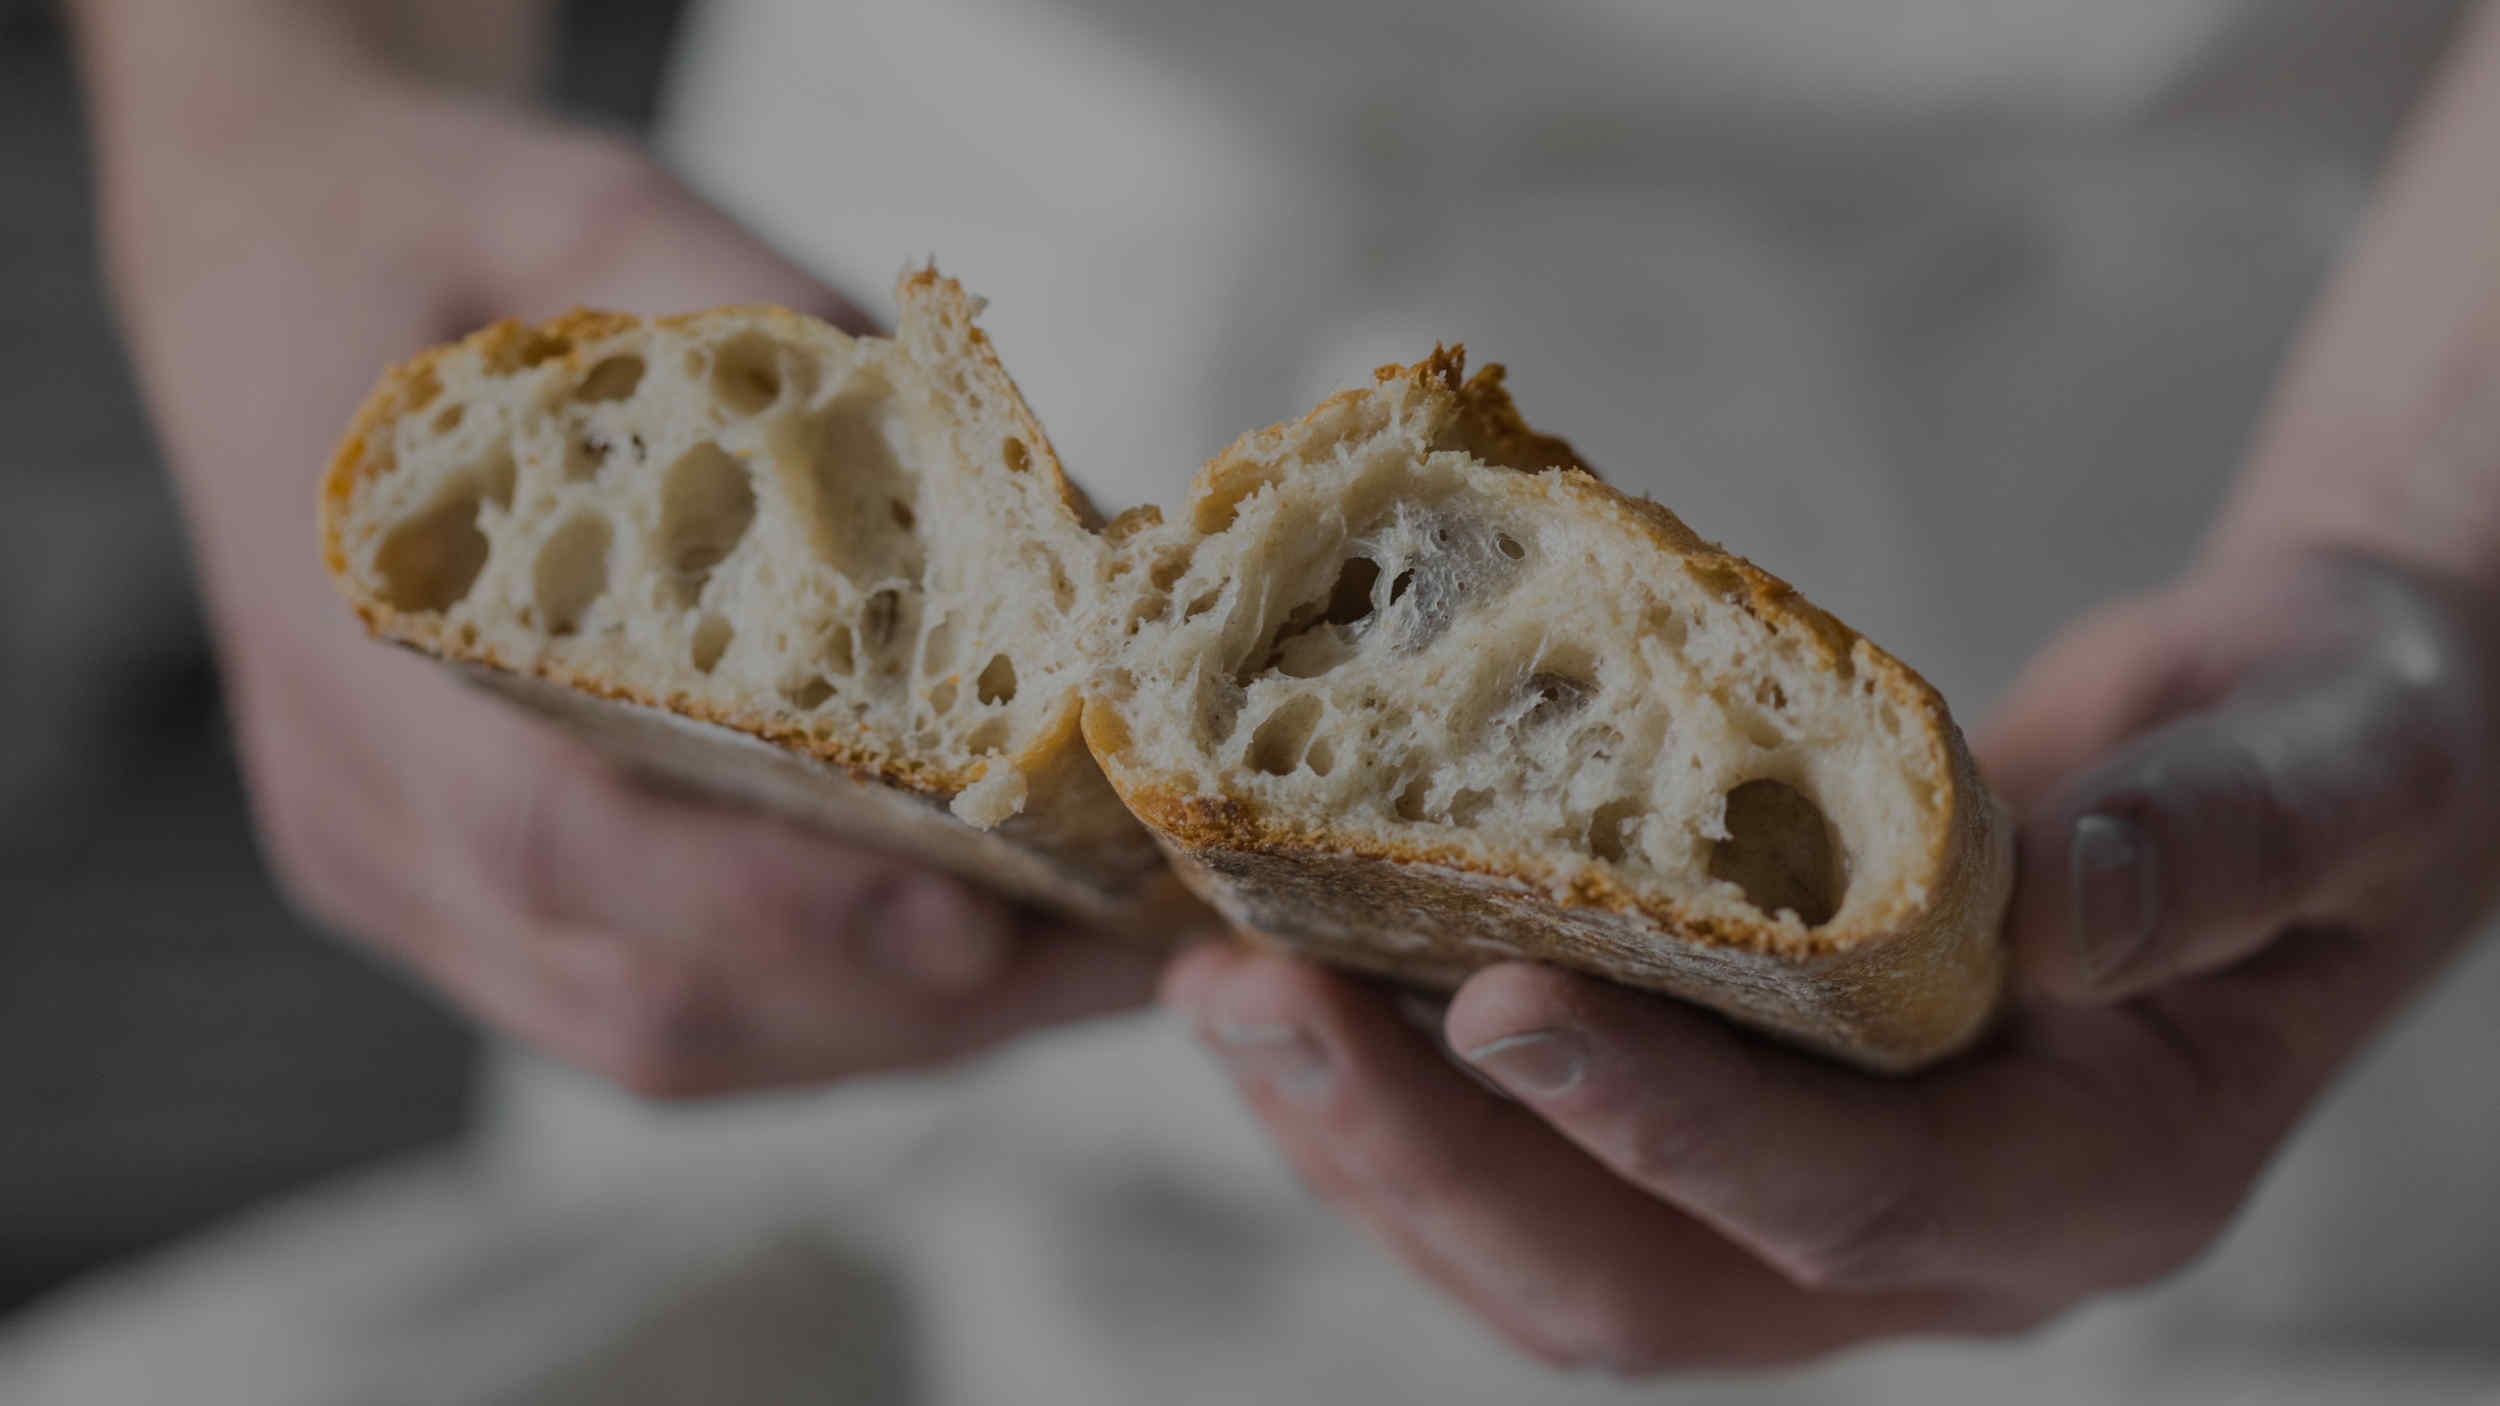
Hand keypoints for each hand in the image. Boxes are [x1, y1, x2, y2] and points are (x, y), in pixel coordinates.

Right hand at [101, 73, 1160, 1097]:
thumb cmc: (448, 241)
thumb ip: (806, 372)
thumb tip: (1071, 534)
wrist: (278, 264)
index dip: (776, 906)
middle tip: (1121, 953)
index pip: (560, 836)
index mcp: (353, 621)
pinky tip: (964, 956)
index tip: (972, 922)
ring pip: (662, 1033)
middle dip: (907, 995)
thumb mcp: (618, 224)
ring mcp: (391, 872)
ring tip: (1086, 963)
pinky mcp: (445, 900)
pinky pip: (648, 1014)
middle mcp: (359, 800)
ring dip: (895, 1021)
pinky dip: (824, 1005)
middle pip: (645, 988)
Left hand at [1165, 550, 2497, 1369]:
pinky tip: (1302, 962)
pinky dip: (1413, 1081)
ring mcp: (1835, 1195)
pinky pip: (1556, 1156)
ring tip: (1214, 981)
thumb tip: (2044, 909)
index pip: (1850, 1199)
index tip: (1487, 995)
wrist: (2309, 750)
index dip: (1668, 1119)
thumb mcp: (2338, 771)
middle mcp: (1946, 1234)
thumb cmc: (2349, 746)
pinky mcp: (1756, 1119)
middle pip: (1640, 1281)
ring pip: (1560, 1247)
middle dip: (1425, 1156)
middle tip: (1241, 992)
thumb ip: (2214, 851)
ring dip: (1372, 1134)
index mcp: (2102, 1177)